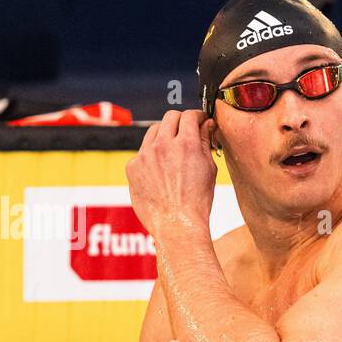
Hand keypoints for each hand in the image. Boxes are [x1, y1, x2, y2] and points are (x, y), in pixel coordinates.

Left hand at [126, 109, 217, 237]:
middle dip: (180, 121)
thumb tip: (207, 125)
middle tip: (186, 131)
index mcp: (186, 144)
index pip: (189, 115)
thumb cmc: (197, 202)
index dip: (197, 116)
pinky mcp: (132, 167)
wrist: (177, 225)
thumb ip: (205, 143)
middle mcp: (163, 145)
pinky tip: (160, 172)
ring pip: (154, 132)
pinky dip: (152, 157)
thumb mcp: (209, 170)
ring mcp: (144, 155)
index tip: (199, 121)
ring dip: (164, 136)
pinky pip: (142, 153)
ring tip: (173, 152)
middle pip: (170, 117)